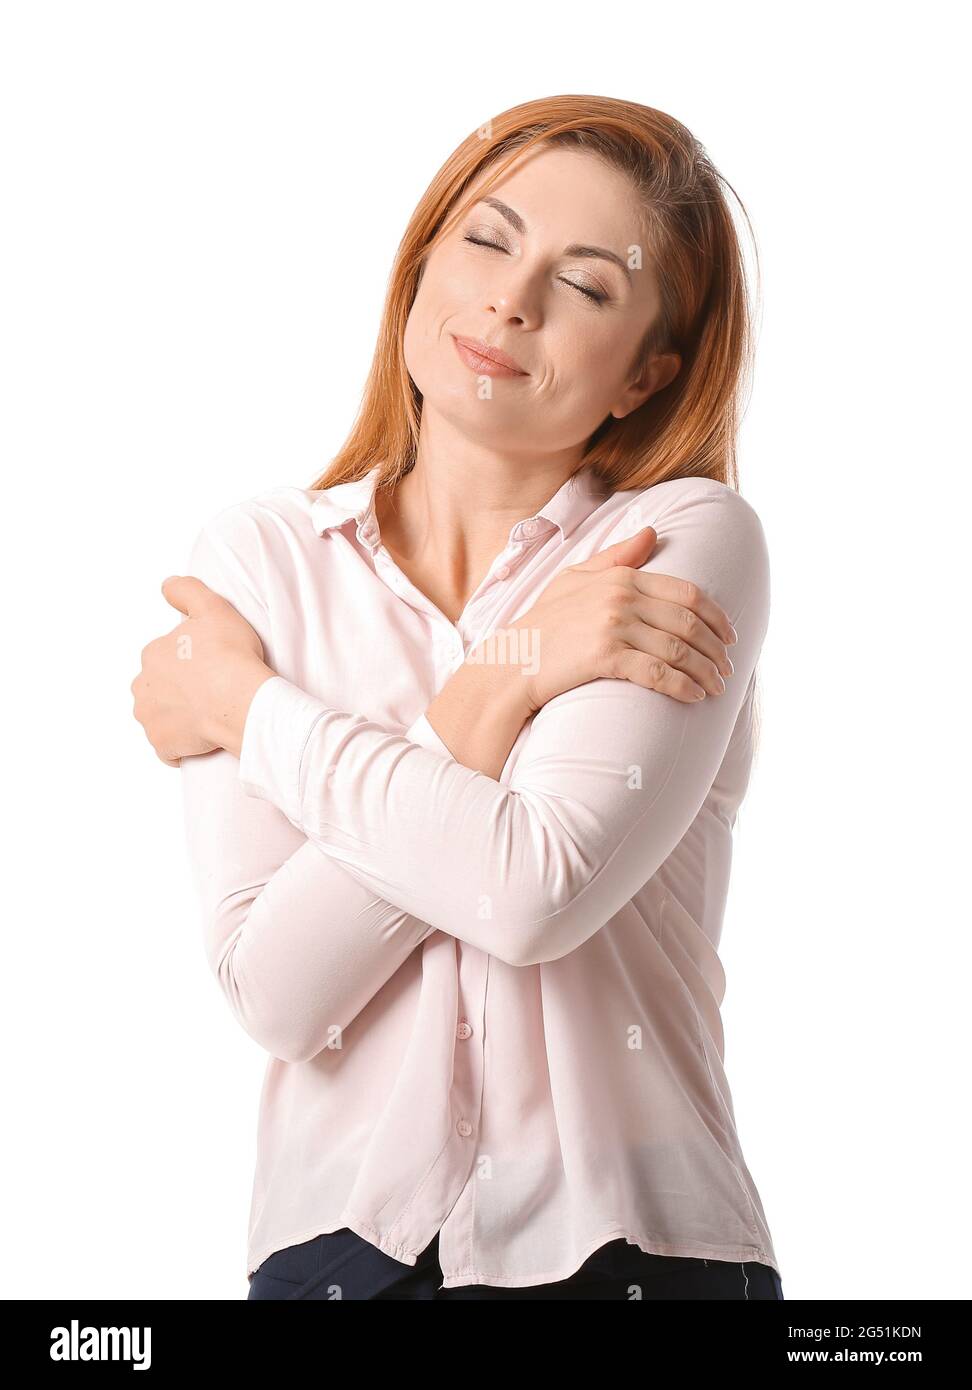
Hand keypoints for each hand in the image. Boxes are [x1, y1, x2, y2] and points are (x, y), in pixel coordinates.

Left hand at [130, 575, 272, 765]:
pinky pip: (167, 746)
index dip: (190, 660)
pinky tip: (201, 736)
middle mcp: (143, 687)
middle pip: (160, 687)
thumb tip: (166, 586)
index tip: (212, 664)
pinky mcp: (162, 744)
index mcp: (151, 654)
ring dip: (177, 715)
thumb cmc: (230, 656)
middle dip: (179, 688)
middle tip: (211, 689)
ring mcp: (150, 719)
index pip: (167, 656)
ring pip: (161, 715)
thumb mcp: (212, 607)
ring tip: (208, 713)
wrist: (242, 702)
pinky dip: (180, 744)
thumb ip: (186, 590)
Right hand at [509, 526, 737, 712]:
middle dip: (716, 650)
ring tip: (716, 688)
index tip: (730, 637)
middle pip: (689, 624)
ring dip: (705, 673)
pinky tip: (693, 697)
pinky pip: (656, 673)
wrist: (511, 662)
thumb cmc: (543, 623)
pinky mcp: (604, 657)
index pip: (687, 593)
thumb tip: (652, 532)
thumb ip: (616, 557)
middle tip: (728, 670)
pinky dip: (681, 686)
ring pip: (678, 651)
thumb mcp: (575, 578)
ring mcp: (612, 626)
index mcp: (621, 577)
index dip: (717, 617)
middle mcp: (620, 598)